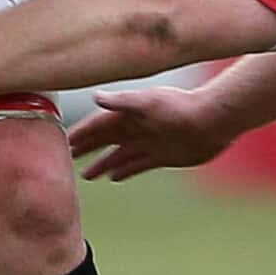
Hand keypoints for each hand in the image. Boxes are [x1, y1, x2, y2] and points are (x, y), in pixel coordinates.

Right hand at [67, 86, 238, 180]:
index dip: (81, 133)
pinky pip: (138, 164)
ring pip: (119, 155)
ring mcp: (149, 142)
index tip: (62, 143)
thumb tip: (95, 96)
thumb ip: (121, 102)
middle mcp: (137, 128)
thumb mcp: (148, 102)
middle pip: (105, 140)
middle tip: (66, 159)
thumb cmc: (181, 107)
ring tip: (86, 176)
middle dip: (87, 148)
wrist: (213, 120)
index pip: (98, 125)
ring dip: (102, 163)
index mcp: (129, 114)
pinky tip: (113, 177)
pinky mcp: (163, 155)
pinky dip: (125, 170)